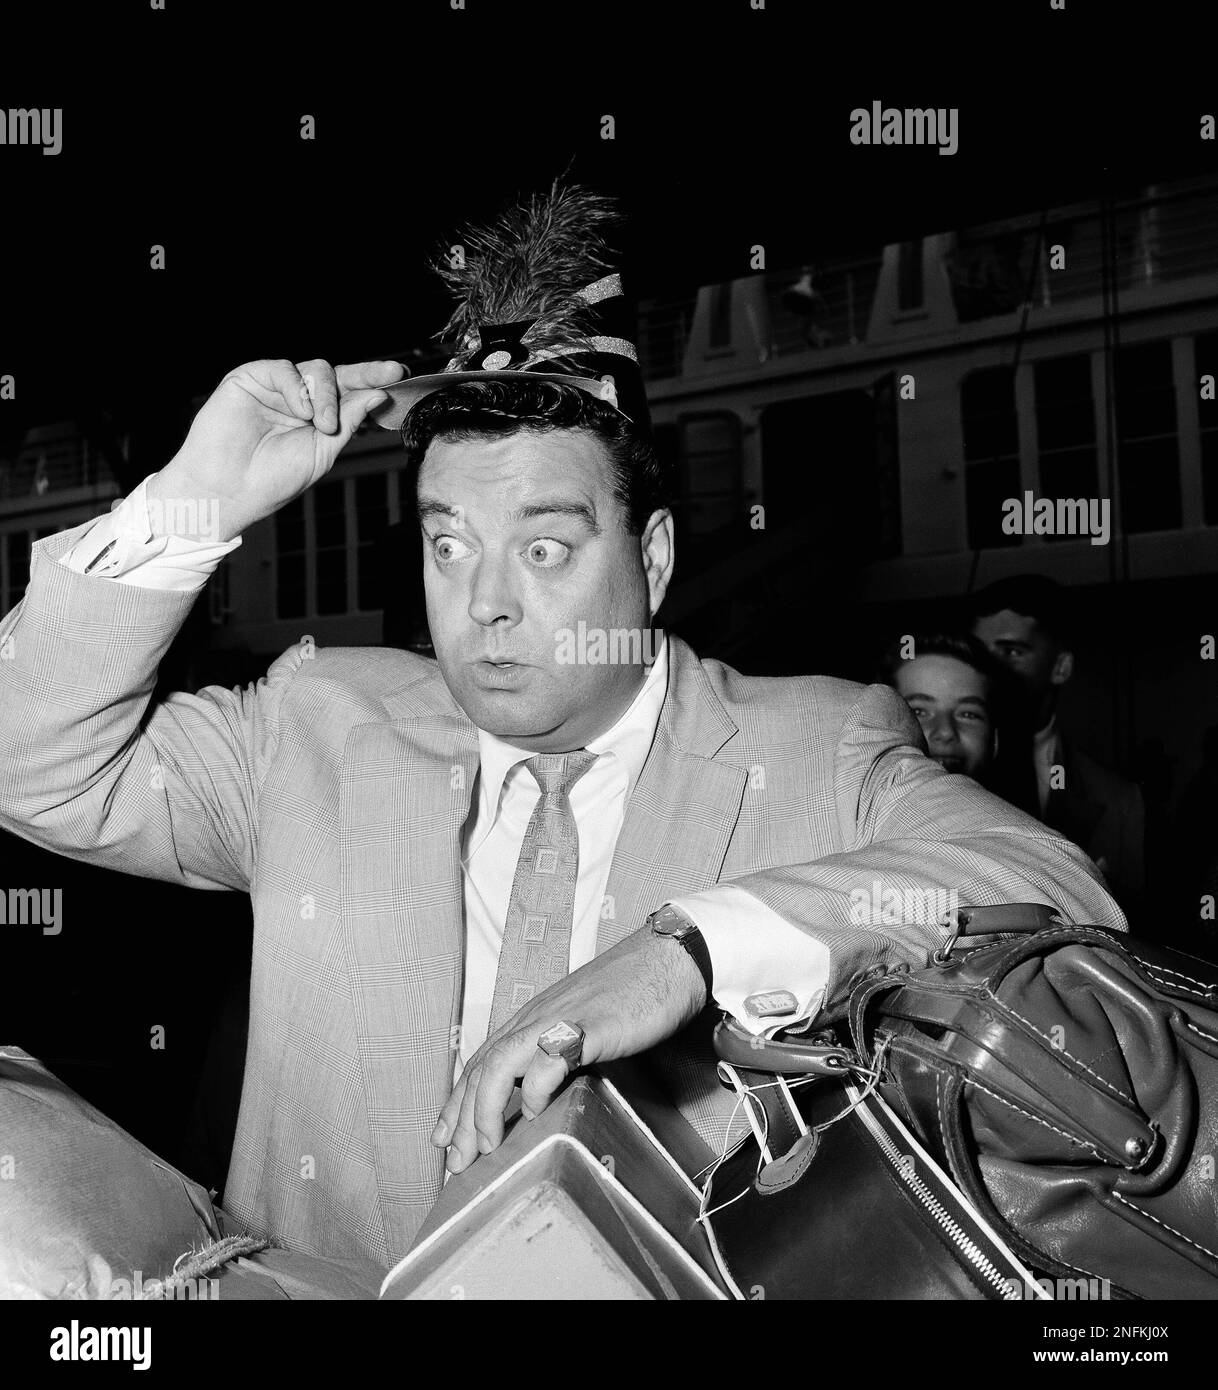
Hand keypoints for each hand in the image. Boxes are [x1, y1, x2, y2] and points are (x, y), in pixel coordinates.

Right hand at [148, 358, 404, 540]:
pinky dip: (298, 388)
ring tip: (321, 424)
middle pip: (337, 374)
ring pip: (316, 369)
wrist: (228, 491)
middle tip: (384, 382)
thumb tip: (376, 394)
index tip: (398, 374)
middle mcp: (297, 399)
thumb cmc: (272, 480)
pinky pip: (284, 369)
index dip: (372, 379)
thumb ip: (348, 421)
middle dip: (364, 375)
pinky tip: (300, 411)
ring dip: (328, 395)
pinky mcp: (249, 379)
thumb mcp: (323, 451)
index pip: (349, 392)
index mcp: (316, 418)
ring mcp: (274, 388)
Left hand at [432, 926, 707, 1173]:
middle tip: (457, 1159)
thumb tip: (544, 1088)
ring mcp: (560, 1020)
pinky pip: (549, 1058)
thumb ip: (559, 1049)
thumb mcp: (583, 1022)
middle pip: (484, 1067)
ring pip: (502, 1063)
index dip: (459, 1100)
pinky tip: (534, 1110)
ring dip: (487, 1107)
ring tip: (486, 1144)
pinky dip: (535, 1088)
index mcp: (535, 1017)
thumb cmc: (633, 991)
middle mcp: (538, 1017)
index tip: (446, 1136)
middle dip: (463, 1117)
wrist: (668, 959)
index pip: (483, 1060)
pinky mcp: (588, 1027)